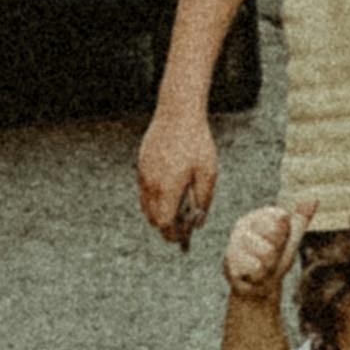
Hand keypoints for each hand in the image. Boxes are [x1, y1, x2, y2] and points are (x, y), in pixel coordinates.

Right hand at [137, 94, 217, 247]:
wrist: (177, 112)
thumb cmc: (197, 142)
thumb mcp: (208, 172)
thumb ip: (203, 200)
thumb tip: (198, 222)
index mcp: (168, 188)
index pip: (164, 223)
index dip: (172, 234)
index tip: (182, 237)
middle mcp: (151, 184)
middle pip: (153, 218)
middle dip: (165, 226)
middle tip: (181, 227)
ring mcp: (144, 174)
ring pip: (146, 205)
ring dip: (158, 212)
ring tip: (175, 210)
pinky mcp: (141, 164)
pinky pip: (144, 190)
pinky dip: (154, 198)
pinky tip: (169, 192)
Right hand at [224, 200, 315, 299]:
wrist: (260, 286)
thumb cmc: (276, 258)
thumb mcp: (291, 237)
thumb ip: (301, 218)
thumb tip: (314, 198)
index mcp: (258, 216)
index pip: (282, 220)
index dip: (284, 236)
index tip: (279, 242)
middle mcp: (242, 225)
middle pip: (275, 236)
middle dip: (277, 252)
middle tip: (270, 257)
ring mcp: (234, 244)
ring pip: (266, 254)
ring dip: (269, 266)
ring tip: (261, 267)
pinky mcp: (229, 262)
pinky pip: (256, 269)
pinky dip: (259, 276)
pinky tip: (252, 275)